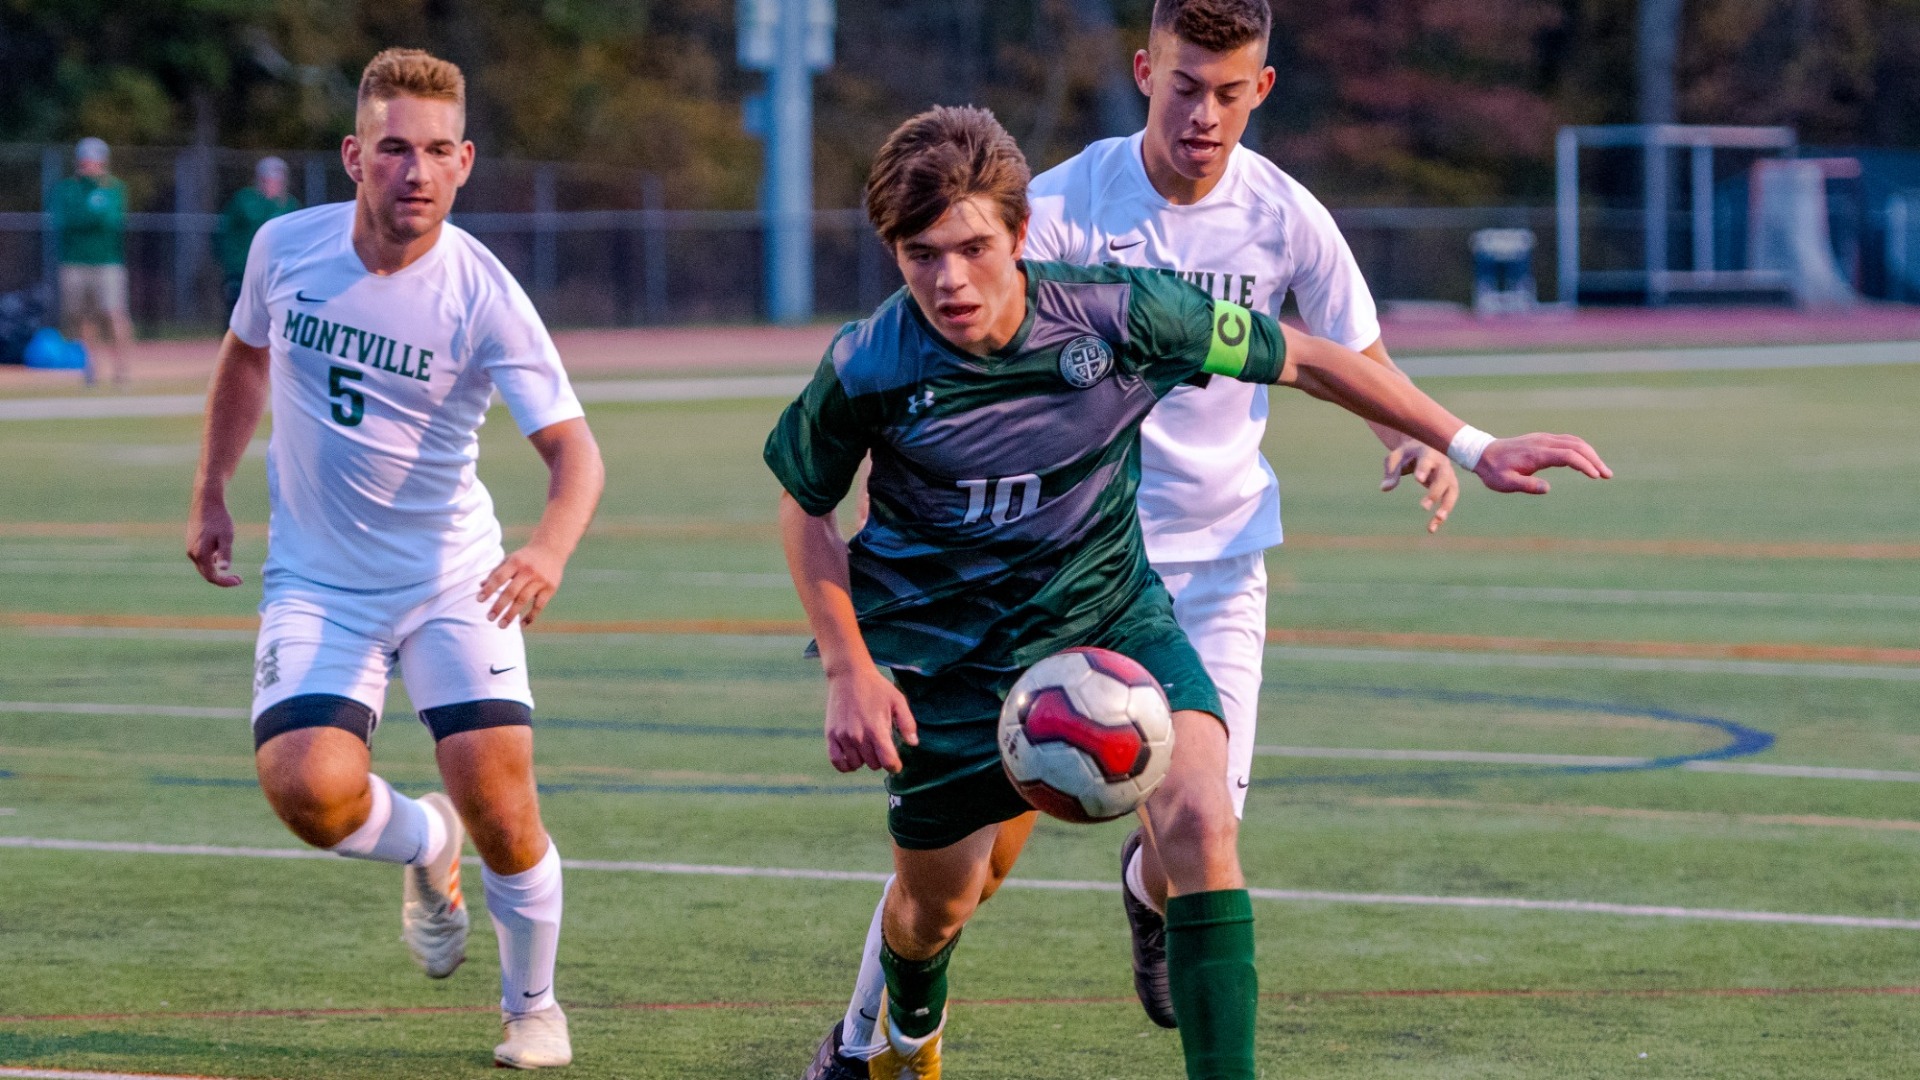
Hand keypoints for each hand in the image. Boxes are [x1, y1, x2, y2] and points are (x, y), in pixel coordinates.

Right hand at [186, 493, 242, 586]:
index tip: (239, 581)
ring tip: (232, 569)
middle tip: (238, 579)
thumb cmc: (219, 519)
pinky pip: (201, 557)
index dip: (225, 582)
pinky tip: (220, 555)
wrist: (206, 502)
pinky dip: (211, 561)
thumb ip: (225, 553)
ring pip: (203, 566)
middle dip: (221, 579)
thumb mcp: (227, 537)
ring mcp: (190, 547)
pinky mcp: (191, 542)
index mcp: (201, 554)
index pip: (211, 577)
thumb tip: (223, 569)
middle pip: (206, 574)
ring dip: (216, 570)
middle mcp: (192, 553)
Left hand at [478, 543, 565, 627]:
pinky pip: (539, 606)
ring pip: (523, 600)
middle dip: (499, 606)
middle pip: (511, 592)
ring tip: (501, 625)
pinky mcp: (550, 588)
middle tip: (489, 618)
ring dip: (511, 614)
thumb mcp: (510, 559)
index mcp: (516, 562)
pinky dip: (530, 616)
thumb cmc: (525, 557)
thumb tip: (481, 586)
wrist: (552, 549)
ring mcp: (540, 580)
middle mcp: (528, 571)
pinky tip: (521, 625)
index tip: (479, 600)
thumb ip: (496, 572)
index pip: (499, 577)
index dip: (489, 589)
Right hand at [823, 666, 917, 772]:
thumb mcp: (898, 701)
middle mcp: (858, 736)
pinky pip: (837, 761)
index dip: (895, 766)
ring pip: (856, 764)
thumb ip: (907, 723)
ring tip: (868, 747)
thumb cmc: (877, 688)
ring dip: (864, 760)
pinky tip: (853, 758)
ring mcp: (843, 736)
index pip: (888, 762)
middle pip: (874, 764)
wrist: (849, 675)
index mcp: (876, 729)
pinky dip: (846, 765)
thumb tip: (913, 744)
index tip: (896, 763)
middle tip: (881, 745)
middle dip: (880, 759)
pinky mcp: (831, 735)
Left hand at [1381, 439, 1459, 532]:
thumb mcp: (1395, 458)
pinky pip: (1449, 501)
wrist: (1423, 447)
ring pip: (1452, 491)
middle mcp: (1441, 464)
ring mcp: (1448, 476)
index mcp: (1427, 453)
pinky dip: (1442, 514)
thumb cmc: (1407, 453)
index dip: (1424, 469)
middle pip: (1444, 478)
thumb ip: (1391, 472)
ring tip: (1438, 519)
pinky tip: (1432, 528)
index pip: (1427, 461)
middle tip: (1424, 506)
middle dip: (1436, 491)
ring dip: (1446, 505)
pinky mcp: (1449, 487)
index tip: (1418, 479)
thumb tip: (1384, 488)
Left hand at [1473, 434, 1612, 493]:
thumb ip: (1526, 485)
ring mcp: (1544, 439)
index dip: (1584, 464)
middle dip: (1594, 460)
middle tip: (1607, 475)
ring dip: (1591, 454)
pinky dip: (1582, 450)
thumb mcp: (1505, 483)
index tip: (1596, 476)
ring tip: (1602, 471)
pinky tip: (1587, 461)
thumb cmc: (1494, 471)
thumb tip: (1548, 488)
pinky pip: (1568, 441)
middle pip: (1577, 446)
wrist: (1482, 453)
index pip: (1568, 455)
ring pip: (1574, 442)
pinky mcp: (1543, 439)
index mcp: (1537, 453)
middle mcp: (1543, 442)